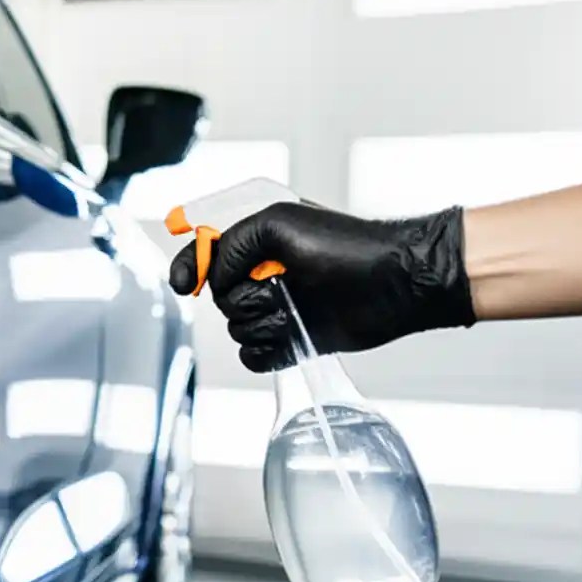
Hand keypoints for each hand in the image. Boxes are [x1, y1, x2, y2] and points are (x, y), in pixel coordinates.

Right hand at [169, 202, 474, 371]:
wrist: (396, 281)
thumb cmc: (347, 244)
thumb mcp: (278, 223)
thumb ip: (232, 243)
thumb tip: (216, 279)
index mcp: (254, 244)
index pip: (203, 256)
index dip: (188, 269)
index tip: (185, 285)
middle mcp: (261, 277)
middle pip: (219, 299)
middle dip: (244, 296)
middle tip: (279, 283)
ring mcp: (275, 310)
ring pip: (236, 330)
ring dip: (264, 323)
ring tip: (298, 308)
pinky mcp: (290, 341)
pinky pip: (254, 357)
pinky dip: (267, 351)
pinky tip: (291, 335)